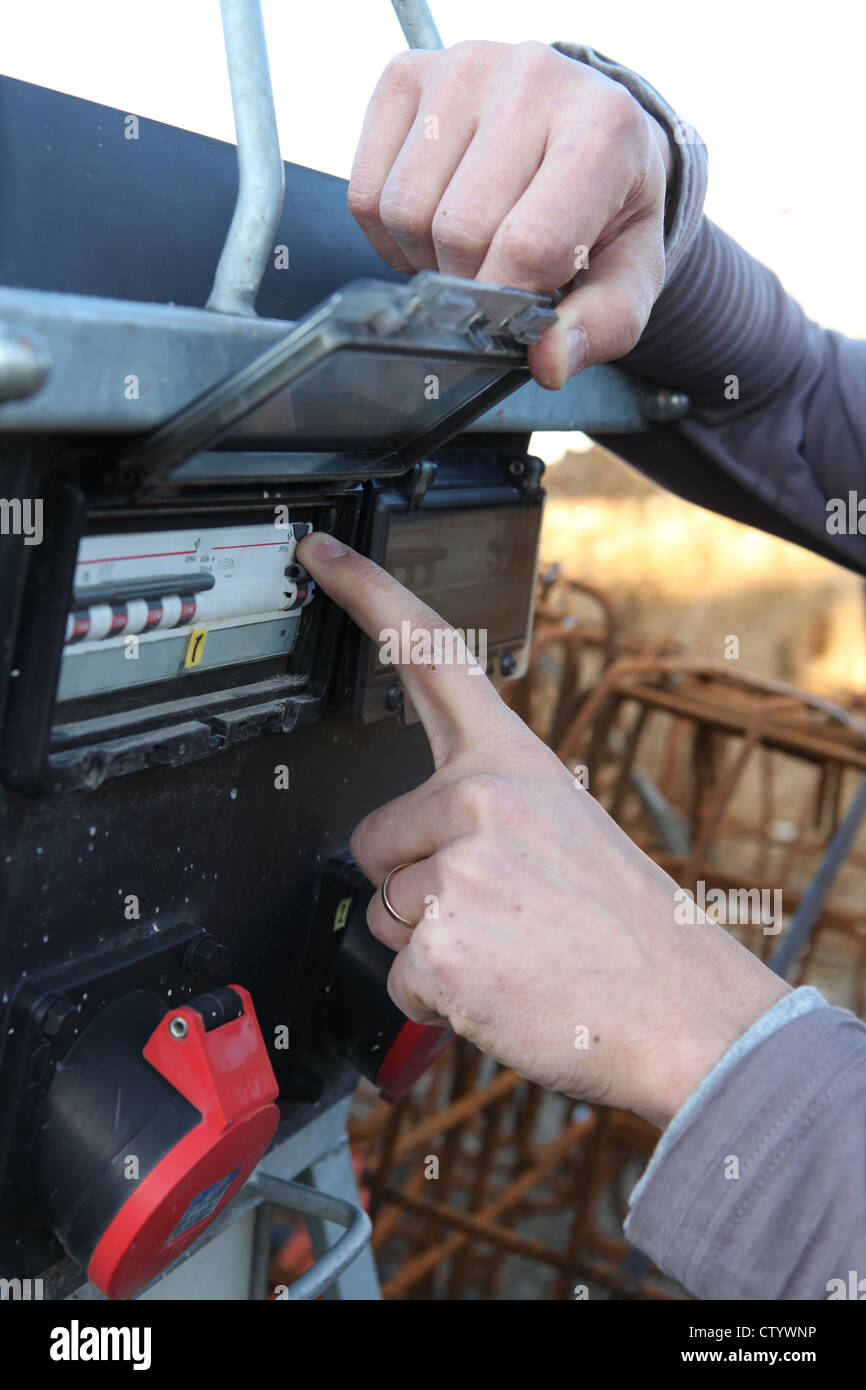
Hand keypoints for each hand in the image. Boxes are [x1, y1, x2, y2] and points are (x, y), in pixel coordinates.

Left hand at [296, 532, 788, 1127]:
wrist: (682, 1010)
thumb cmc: (625, 927)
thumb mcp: (563, 830)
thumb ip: (485, 812)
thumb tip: (420, 841)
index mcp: (511, 762)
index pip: (431, 654)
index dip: (367, 592)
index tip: (321, 551)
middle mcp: (479, 800)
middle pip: (371, 838)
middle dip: (412, 883)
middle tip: (500, 911)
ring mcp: (458, 871)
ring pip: (381, 912)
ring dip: (430, 942)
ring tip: (511, 948)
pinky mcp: (441, 946)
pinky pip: (396, 976)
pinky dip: (437, 998)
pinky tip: (503, 988)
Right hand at [348, 40, 672, 389]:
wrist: (586, 124)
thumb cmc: (607, 204)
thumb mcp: (630, 271)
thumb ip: (604, 324)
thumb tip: (548, 362)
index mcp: (602, 129)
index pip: (529, 244)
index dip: (512, 298)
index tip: (523, 303)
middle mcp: (531, 78)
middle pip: (458, 230)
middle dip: (470, 278)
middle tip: (496, 269)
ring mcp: (462, 67)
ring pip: (404, 211)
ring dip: (426, 255)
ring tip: (465, 243)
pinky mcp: (407, 75)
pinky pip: (365, 192)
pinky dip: (389, 232)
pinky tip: (430, 220)